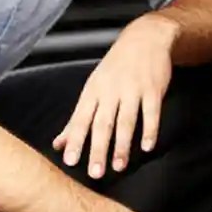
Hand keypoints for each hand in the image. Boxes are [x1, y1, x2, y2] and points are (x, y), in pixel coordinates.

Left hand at [54, 14, 177, 178]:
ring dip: (122, 145)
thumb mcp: (93, 88)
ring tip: (119, 166)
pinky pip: (151, 113)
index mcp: (93, 92)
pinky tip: (146, 147)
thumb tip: (58, 144)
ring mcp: (132, 90)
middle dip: (98, 149)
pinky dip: (149, 130)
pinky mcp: (153, 90)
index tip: (69, 161)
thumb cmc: (115, 67)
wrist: (145, 38)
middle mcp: (110, 91)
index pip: (81, 119)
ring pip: (126, 121)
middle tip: (95, 173)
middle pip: (103, 124)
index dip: (75, 140)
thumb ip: (76, 119)